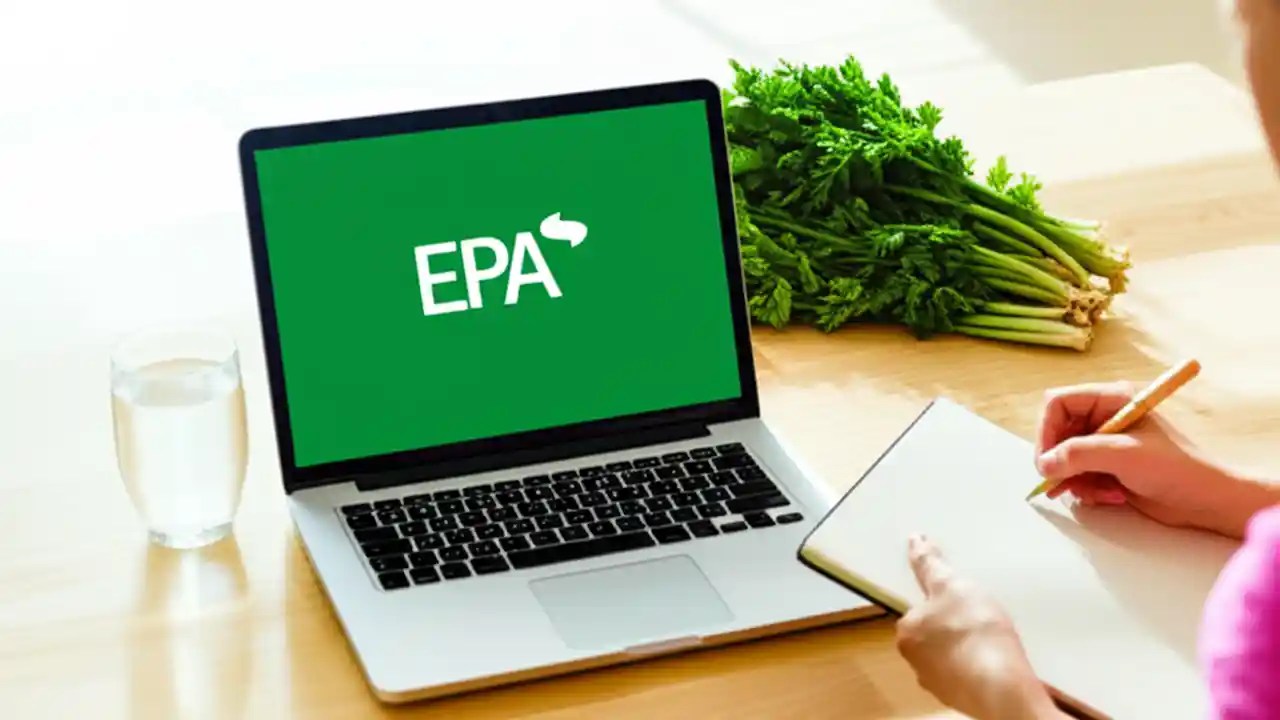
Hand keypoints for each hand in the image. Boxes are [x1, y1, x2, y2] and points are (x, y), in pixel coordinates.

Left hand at [896, 535, 1062, 719]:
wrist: (1001, 686)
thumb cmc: (973, 629)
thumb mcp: (953, 585)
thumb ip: (931, 564)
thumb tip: (914, 539)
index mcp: (907, 634)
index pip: (917, 612)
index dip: (941, 602)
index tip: (962, 602)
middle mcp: (915, 662)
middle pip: (933, 636)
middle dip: (953, 626)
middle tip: (980, 615)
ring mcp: (939, 685)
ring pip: (951, 658)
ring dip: (967, 648)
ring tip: (994, 638)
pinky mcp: (962, 700)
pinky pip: (970, 675)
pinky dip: (980, 666)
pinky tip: (999, 661)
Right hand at [1034, 381, 1272, 538]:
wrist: (1207, 500)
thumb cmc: (1175, 468)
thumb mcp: (1124, 456)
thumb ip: (1079, 454)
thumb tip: (1044, 464)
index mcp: (1111, 399)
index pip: (1058, 404)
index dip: (1047, 431)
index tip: (1047, 461)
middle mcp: (1105, 417)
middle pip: (1058, 432)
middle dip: (1060, 461)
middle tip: (1063, 484)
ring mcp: (1106, 443)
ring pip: (1065, 457)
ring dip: (1076, 479)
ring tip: (1100, 493)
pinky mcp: (1109, 466)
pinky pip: (1078, 474)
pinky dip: (1087, 489)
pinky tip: (1111, 496)